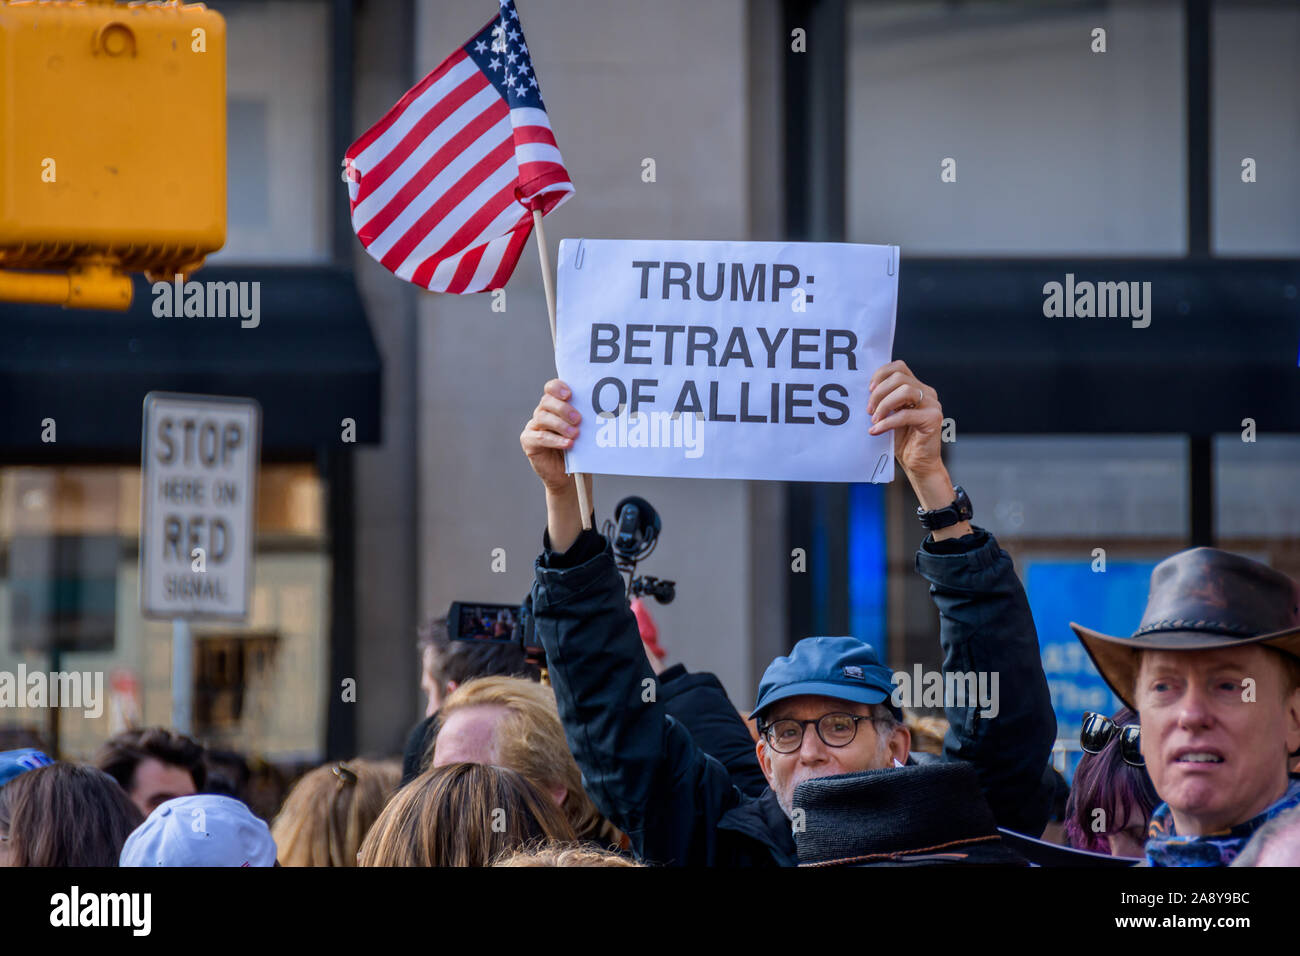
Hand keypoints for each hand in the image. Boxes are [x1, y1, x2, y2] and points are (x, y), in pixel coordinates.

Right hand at [520, 379, 581, 493]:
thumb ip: (585, 418)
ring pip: (542, 417)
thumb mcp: (584, 431)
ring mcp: (533, 426)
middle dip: (563, 408)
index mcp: (555, 405)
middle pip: (547, 401)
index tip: (570, 394)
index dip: (558, 387)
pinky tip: (568, 444)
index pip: (551, 388)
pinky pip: (540, 437)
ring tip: (575, 434)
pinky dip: (555, 440)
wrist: (570, 475)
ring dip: (561, 425)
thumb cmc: (579, 449)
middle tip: (578, 419)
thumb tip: (598, 409)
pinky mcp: (529, 441)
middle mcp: (542, 413)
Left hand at [867, 361, 970, 538]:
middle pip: (899, 377)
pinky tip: (876, 430)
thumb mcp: (889, 415)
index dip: (881, 374)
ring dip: (884, 404)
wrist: (918, 464)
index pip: (899, 367)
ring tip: (873, 419)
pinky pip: (906, 414)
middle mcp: (927, 393)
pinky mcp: (933, 419)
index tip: (868, 390)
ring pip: (905, 390)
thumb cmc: (901, 440)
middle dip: (879, 392)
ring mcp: (932, 404)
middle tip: (868, 410)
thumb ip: (883, 401)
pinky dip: (887, 422)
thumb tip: (863, 390)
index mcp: (917, 387)